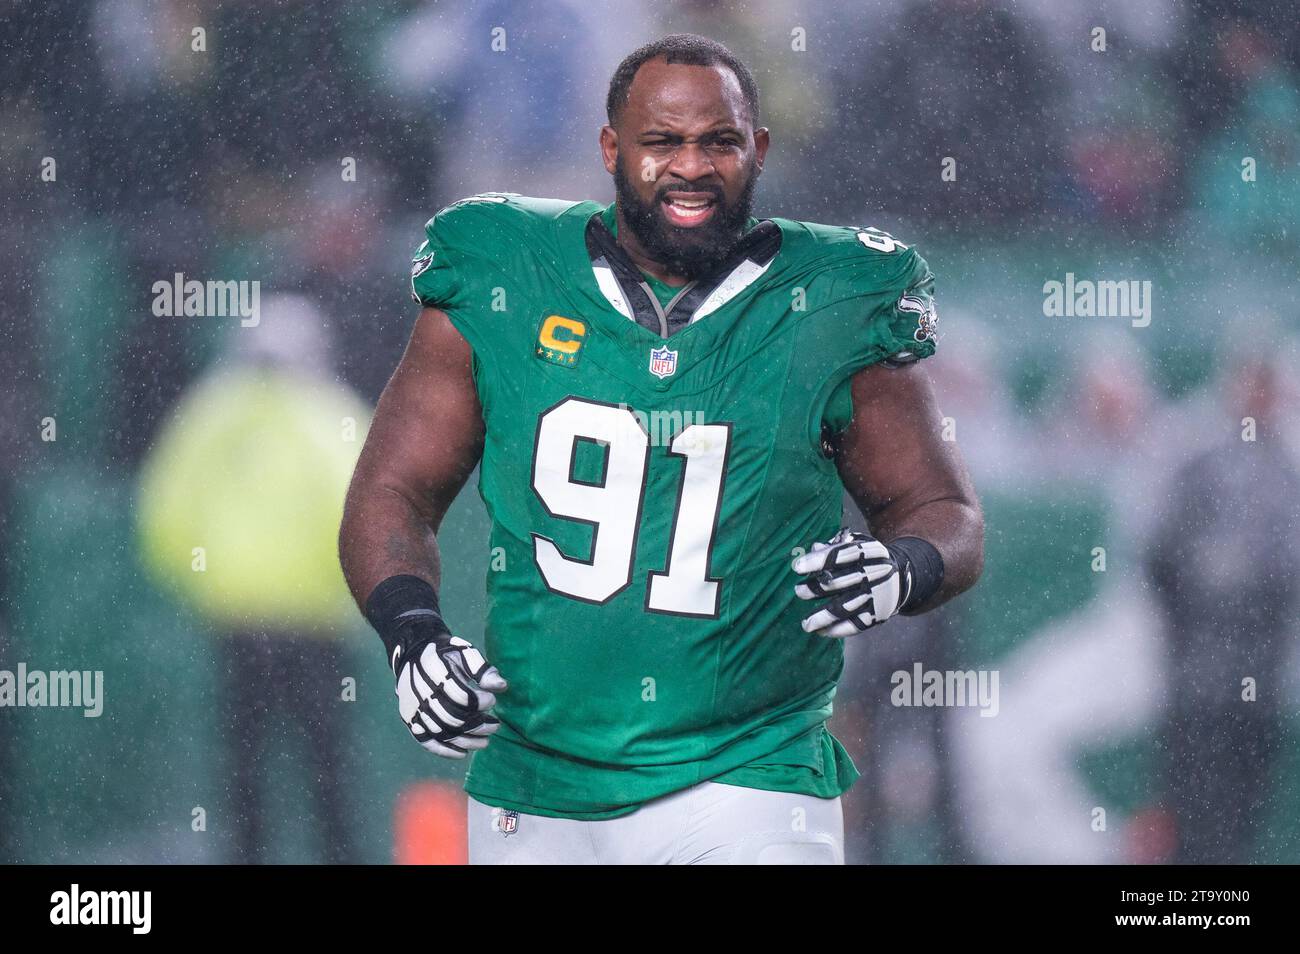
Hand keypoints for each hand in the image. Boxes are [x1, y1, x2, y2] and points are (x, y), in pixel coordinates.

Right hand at [391, 616, 507, 758]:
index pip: (462, 696)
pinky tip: (463, 753)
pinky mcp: (410, 721)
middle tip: (495, 725)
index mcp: (436, 674)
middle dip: (478, 725)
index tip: (492, 700)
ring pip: (442, 732)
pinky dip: (445, 750)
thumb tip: (502, 687)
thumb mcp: (464, 653)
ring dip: (467, 741)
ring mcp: (414, 710)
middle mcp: (422, 694)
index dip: (481, 702)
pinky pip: (426, 741)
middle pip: (453, 718)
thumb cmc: (445, 654)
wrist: (413, 654)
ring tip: (486, 741)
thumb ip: (482, 669)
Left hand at [791, 528, 907, 636]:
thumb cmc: (868, 559)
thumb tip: (814, 548)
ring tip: (806, 624)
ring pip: (846, 608)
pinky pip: (856, 625)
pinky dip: (837, 630)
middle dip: (816, 589)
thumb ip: (836, 546)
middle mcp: (874, 574)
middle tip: (798, 591)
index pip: (840, 555)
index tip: (797, 568)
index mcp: (868, 553)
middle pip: (841, 583)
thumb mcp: (858, 545)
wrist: (901, 577)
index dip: (818, 561)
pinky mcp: (878, 614)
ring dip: (823, 617)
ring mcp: (876, 596)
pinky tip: (821, 631)